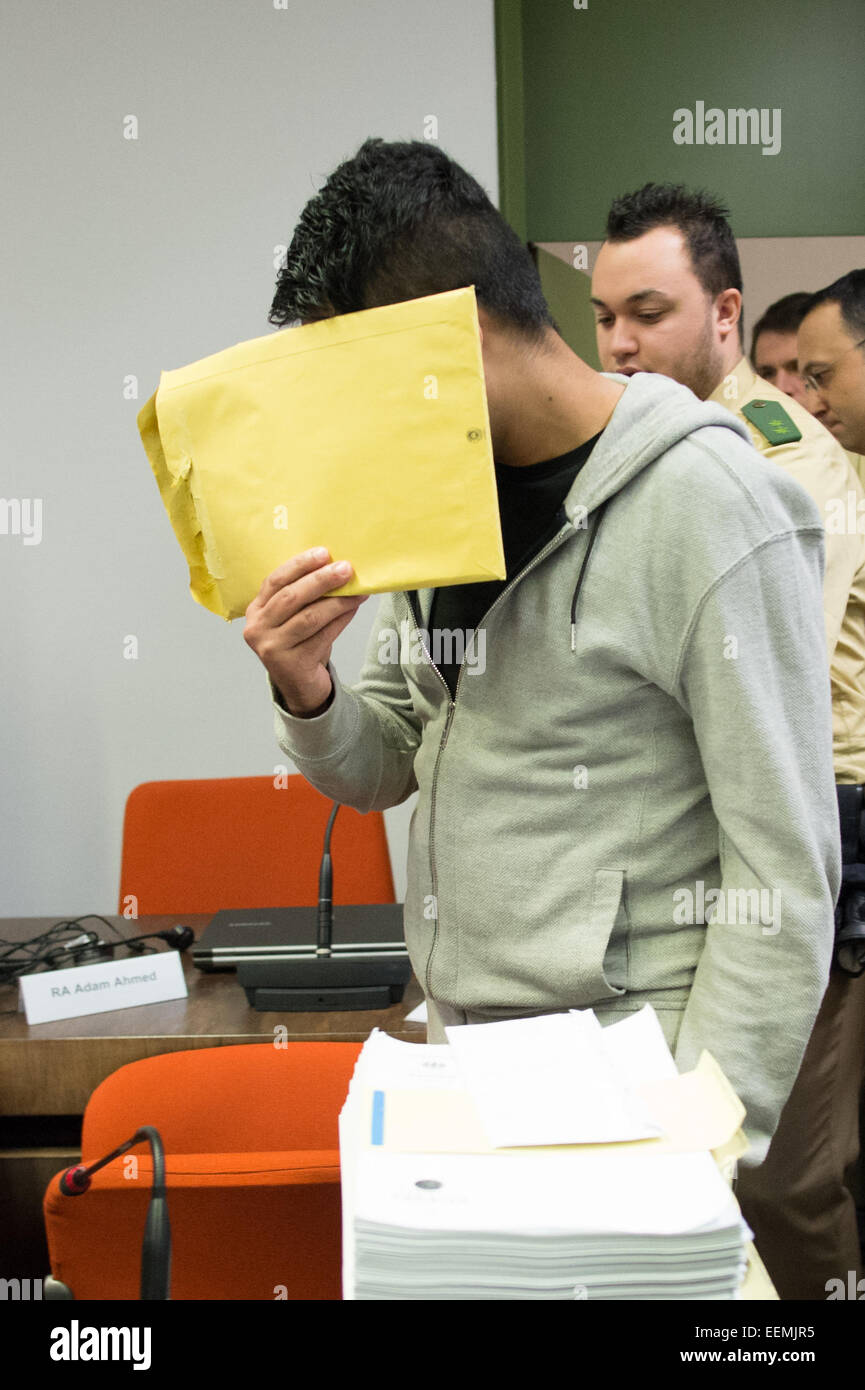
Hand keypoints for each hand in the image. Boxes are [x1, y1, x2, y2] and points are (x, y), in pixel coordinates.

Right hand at [243, 548, 367, 714]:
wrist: (301, 686)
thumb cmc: (301, 643)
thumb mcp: (293, 617)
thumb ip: (304, 595)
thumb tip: (337, 566)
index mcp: (255, 611)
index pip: (275, 581)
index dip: (299, 565)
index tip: (324, 553)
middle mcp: (257, 629)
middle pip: (291, 597)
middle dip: (320, 580)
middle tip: (346, 569)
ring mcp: (272, 648)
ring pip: (309, 617)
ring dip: (337, 601)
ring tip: (357, 591)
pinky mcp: (291, 664)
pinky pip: (323, 636)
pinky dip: (341, 619)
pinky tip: (354, 608)